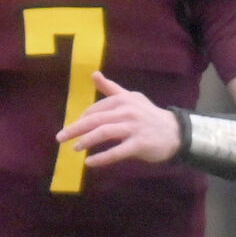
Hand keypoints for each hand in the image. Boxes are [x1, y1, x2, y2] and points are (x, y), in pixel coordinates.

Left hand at [57, 72, 184, 167]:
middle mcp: (127, 111)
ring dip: (86, 141)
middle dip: (75, 129)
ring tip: (74, 148)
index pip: (96, 109)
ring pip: (104, 133)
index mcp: (123, 100)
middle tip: (60, 137)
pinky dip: (101, 158)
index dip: (82, 119)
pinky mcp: (139, 144)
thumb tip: (93, 74)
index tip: (74, 129)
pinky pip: (116, 152)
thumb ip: (111, 88)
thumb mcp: (131, 98)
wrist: (175, 132)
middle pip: (96, 120)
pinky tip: (90, 162)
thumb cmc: (149, 116)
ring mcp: (133, 128)